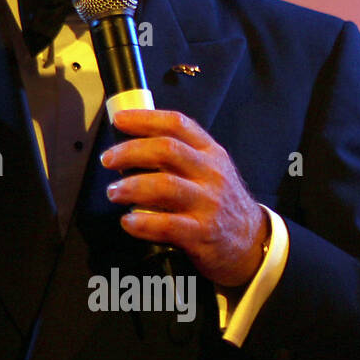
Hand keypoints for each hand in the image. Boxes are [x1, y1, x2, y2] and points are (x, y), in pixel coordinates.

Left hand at [102, 109, 267, 286]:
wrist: (251, 241)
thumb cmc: (219, 201)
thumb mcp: (209, 169)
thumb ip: (179, 154)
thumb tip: (129, 145)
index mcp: (210, 152)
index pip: (177, 124)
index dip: (144, 118)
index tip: (119, 120)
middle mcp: (211, 173)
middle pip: (166, 150)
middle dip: (129, 151)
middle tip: (108, 159)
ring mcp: (208, 203)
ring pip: (164, 186)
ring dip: (130, 187)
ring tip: (114, 191)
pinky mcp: (202, 233)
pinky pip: (166, 225)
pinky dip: (141, 222)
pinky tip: (128, 222)